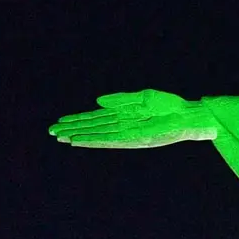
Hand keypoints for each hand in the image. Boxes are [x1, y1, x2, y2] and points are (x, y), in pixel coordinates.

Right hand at [48, 90, 216, 148]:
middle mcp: (122, 126)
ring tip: (60, 137)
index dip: (78, 119)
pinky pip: (108, 141)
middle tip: (52, 131)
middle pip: (91, 128)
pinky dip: (93, 141)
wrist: (186, 116)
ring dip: (78, 136)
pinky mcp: (132, 139)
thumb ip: (120, 100)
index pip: (96, 118)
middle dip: (72, 129)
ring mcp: (126, 133)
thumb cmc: (169, 105)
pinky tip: (80, 141)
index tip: (61, 121)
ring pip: (96, 135)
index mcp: (123, 114)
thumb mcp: (143, 97)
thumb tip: (97, 102)